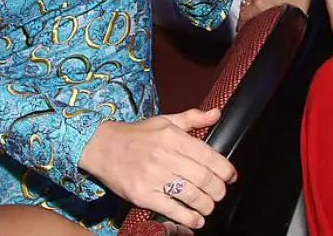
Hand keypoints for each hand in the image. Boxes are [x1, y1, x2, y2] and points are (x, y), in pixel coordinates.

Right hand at [79, 108, 236, 229]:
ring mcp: (154, 177)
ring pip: (191, 195)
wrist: (102, 147)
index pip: (208, 155)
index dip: (225, 169)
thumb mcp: (165, 120)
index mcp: (173, 137)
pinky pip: (172, 209)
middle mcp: (165, 156)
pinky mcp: (143, 195)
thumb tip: (217, 113)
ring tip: (209, 206)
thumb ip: (193, 118)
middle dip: (218, 190)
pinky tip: (196, 220)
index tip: (231, 177)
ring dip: (206, 205)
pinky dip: (188, 218)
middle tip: (220, 194)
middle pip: (203, 178)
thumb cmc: (136, 135)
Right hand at [238, 0, 316, 28]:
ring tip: (263, 4)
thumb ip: (291, 21)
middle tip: (250, 18)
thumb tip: (294, 28)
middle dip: (247, 12)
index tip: (241, 28)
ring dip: (255, 0)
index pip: (244, 16)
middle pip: (245, 5)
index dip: (242, 24)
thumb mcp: (297, 12)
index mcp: (260, 3)